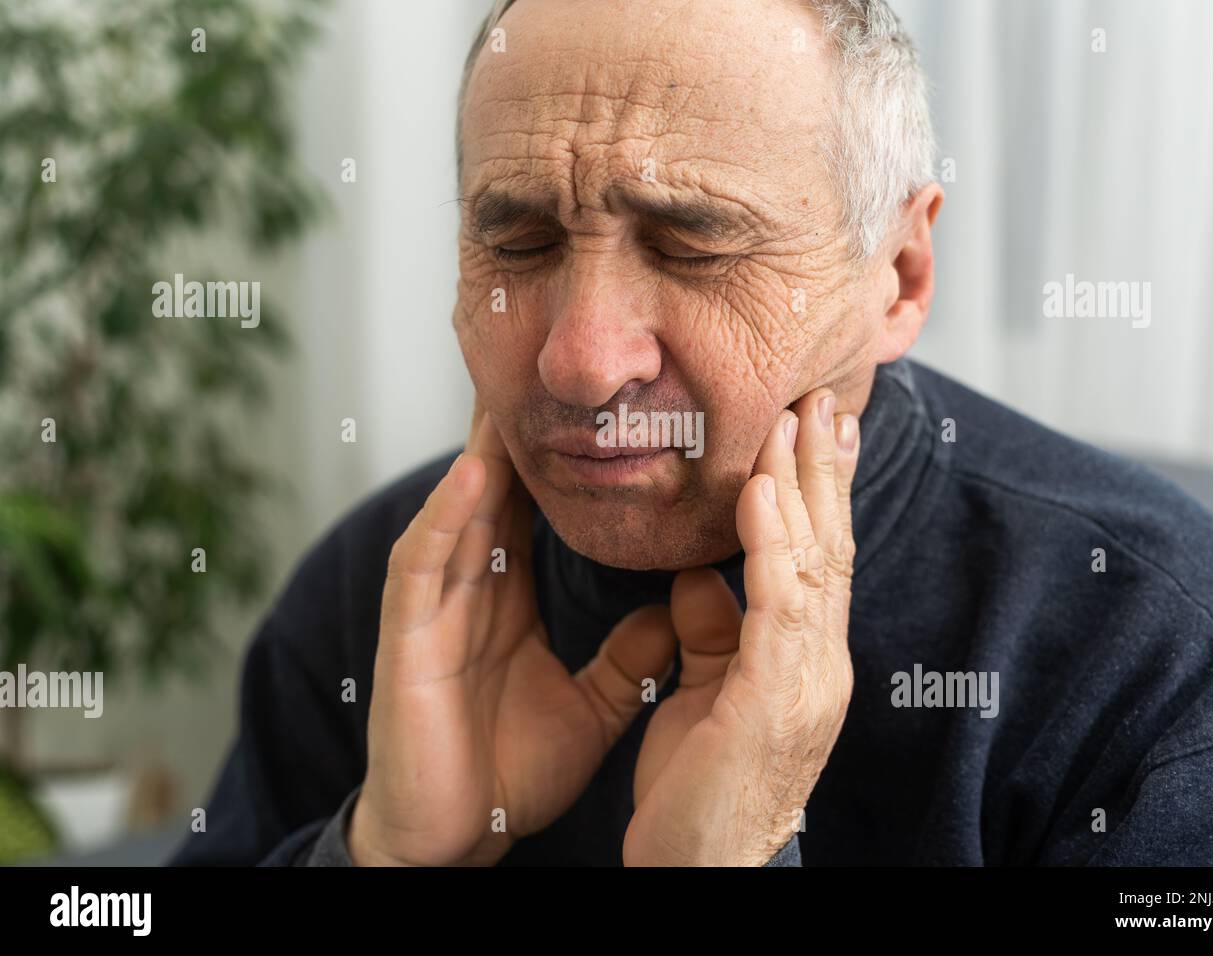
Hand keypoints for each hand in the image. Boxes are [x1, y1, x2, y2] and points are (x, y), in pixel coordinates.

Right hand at [348, 405, 677, 865]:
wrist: (459, 839)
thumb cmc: (510, 769)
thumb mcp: (592, 704)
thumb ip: (631, 657)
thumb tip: (678, 611)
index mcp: (510, 597)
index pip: (538, 508)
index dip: (567, 458)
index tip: (610, 407)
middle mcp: (471, 590)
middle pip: (497, 491)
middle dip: (520, 429)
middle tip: (548, 361)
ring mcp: (435, 609)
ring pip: (461, 510)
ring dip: (485, 450)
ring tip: (513, 389)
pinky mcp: (409, 638)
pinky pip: (426, 563)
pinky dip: (449, 516)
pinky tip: (478, 473)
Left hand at [625, 388, 859, 865]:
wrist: (699, 873)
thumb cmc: (700, 789)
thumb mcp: (706, 694)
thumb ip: (712, 632)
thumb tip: (700, 576)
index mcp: (805, 659)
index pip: (817, 558)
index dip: (818, 490)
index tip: (815, 426)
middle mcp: (820, 662)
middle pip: (830, 546)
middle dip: (825, 467)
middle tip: (823, 394)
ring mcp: (807, 681)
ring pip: (812, 563)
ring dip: (802, 485)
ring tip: (794, 417)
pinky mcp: (774, 700)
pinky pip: (776, 606)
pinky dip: (771, 544)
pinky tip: (759, 491)